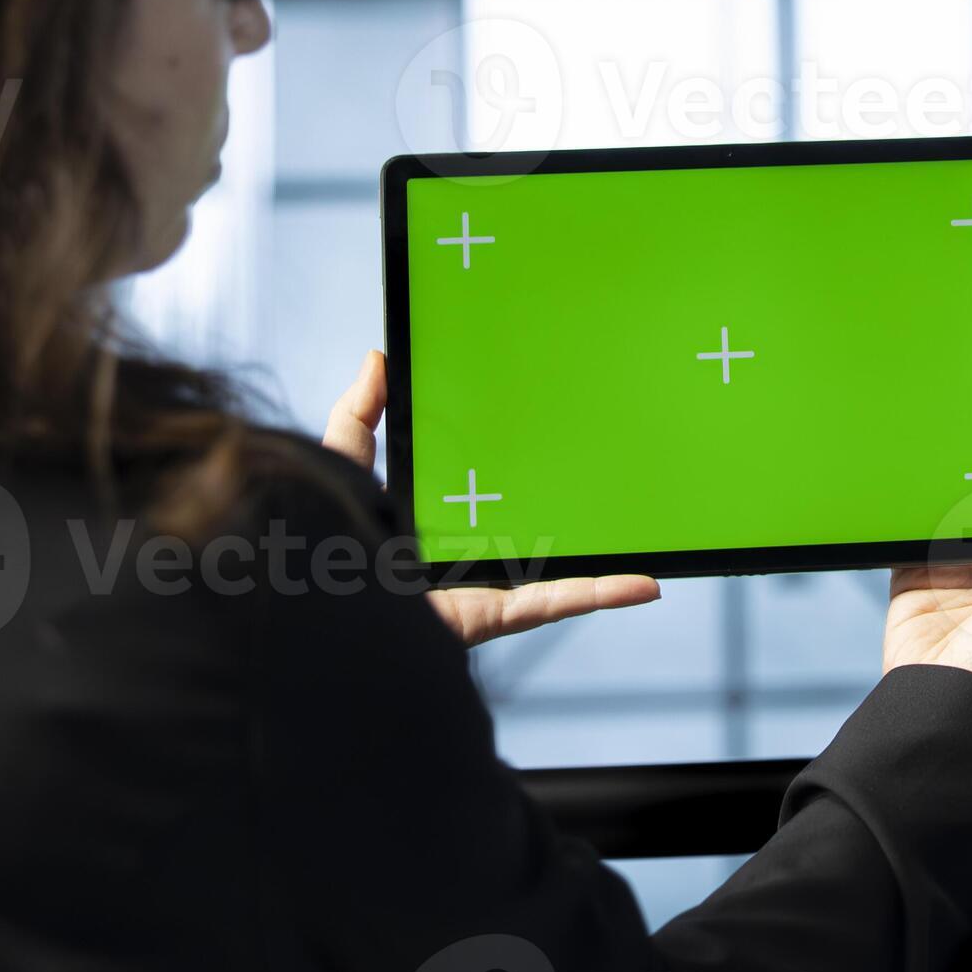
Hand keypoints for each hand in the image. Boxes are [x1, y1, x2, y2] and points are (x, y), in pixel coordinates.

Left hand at [319, 350, 660, 648]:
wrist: (319, 604)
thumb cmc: (321, 536)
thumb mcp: (341, 459)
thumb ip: (359, 414)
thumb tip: (377, 359)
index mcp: (437, 520)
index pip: (490, 493)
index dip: (524, 473)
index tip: (563, 440)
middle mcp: (465, 555)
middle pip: (535, 535)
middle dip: (581, 522)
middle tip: (624, 488)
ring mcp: (483, 586)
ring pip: (560, 574)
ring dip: (609, 568)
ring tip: (652, 553)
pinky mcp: (492, 613)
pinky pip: (555, 602)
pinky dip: (602, 594)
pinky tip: (643, 583)